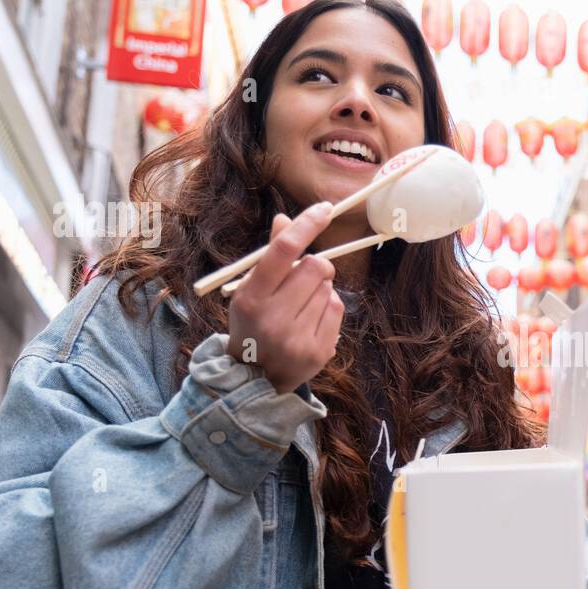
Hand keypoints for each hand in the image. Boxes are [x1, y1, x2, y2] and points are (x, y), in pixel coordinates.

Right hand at [227, 204, 344, 393]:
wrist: (255, 379)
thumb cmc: (253, 324)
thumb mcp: (250, 291)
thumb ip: (270, 257)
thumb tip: (284, 220)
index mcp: (251, 298)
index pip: (283, 251)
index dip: (307, 225)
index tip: (325, 209)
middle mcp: (273, 318)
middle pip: (315, 266)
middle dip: (315, 265)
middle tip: (304, 278)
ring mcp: (298, 337)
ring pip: (329, 287)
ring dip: (320, 289)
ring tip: (301, 306)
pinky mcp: (319, 351)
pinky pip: (337, 308)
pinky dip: (328, 306)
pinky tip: (311, 319)